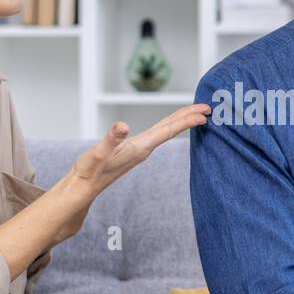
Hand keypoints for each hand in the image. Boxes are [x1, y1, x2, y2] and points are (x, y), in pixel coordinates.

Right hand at [69, 104, 210, 195]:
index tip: (205, 113)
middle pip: (171, 129)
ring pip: (165, 131)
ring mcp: (140, 150)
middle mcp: (144, 149)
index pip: (168, 130)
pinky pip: (157, 135)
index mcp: (140, 147)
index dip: (186, 120)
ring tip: (196, 113)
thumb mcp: (97, 153)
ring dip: (181, 121)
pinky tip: (169, 126)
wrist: (84, 187)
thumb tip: (123, 125)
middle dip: (190, 117)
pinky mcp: (134, 151)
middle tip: (209, 107)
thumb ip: (111, 139)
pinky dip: (167, 126)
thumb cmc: (89, 170)